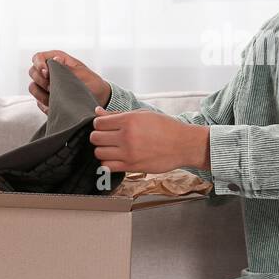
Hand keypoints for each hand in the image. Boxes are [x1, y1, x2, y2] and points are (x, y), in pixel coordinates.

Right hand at [27, 50, 110, 111]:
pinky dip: (45, 105)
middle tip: (54, 87)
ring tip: (56, 98)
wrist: (99, 100)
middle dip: (41, 81)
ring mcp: (46, 86)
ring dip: (42, 94)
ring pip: (33, 88)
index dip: (39, 64)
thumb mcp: (81, 74)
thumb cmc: (92, 83)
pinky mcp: (47, 99)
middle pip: (32, 72)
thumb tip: (54, 59)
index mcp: (57, 60)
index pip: (38, 57)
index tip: (46, 74)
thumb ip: (66, 67)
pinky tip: (56, 105)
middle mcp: (49, 72)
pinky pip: (38, 102)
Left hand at [89, 105, 209, 174]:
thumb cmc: (165, 127)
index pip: (98, 123)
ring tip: (111, 148)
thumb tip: (98, 112)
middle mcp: (127, 136)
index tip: (105, 126)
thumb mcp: (143, 114)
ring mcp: (129, 153)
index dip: (99, 124)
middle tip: (107, 137)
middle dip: (98, 137)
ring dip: (102, 150)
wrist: (183, 144)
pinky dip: (107, 163)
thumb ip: (118, 114)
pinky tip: (115, 158)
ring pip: (98, 153)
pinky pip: (107, 167)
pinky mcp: (132, 166)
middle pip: (95, 138)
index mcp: (129, 120)